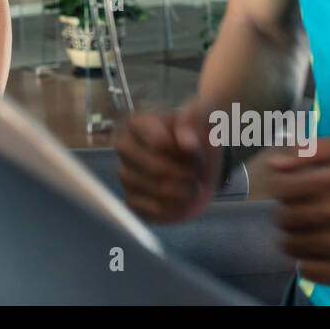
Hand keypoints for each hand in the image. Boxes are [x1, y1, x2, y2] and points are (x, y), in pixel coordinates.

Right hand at [114, 97, 220, 222]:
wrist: (198, 160)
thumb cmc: (197, 134)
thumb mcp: (205, 116)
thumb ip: (194, 120)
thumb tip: (185, 144)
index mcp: (138, 123)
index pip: (160, 144)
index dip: (188, 154)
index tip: (200, 154)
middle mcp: (124, 146)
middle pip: (156, 169)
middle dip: (185, 176)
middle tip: (197, 176)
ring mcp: (125, 173)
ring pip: (153, 191)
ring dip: (182, 194)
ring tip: (192, 187)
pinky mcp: (130, 199)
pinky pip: (145, 211)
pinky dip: (169, 211)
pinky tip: (181, 203)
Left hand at [267, 136, 329, 291]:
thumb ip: (311, 149)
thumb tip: (273, 165)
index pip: (281, 189)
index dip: (287, 192)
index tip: (300, 196)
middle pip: (283, 218)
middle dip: (291, 216)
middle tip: (309, 217)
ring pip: (291, 245)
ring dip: (297, 240)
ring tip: (315, 236)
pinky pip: (306, 270)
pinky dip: (308, 263)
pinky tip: (323, 254)